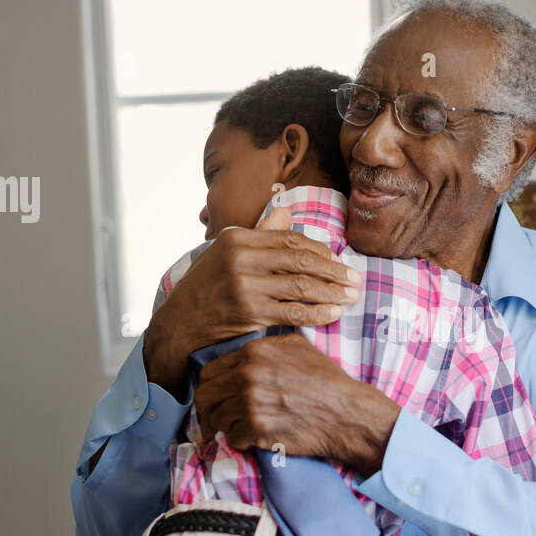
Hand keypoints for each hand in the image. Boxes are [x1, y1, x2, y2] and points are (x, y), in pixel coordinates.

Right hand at [143, 205, 361, 396]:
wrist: (179, 325)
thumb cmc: (208, 288)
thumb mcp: (227, 253)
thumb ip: (260, 233)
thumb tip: (286, 209)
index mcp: (237, 237)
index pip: (291, 239)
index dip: (321, 250)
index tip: (340, 261)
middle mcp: (240, 257)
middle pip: (301, 260)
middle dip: (334, 270)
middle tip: (356, 279)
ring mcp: (243, 284)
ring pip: (301, 285)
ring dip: (333, 291)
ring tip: (352, 296)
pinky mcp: (248, 312)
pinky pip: (294, 311)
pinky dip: (318, 312)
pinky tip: (334, 314)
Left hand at [193, 333, 400, 476]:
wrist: (346, 413)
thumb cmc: (326, 380)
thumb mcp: (298, 347)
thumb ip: (266, 346)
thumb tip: (242, 354)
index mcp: (253, 352)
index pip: (208, 371)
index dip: (211, 386)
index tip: (218, 397)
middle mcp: (247, 374)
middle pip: (205, 395)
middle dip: (210, 409)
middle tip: (218, 418)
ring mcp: (250, 401)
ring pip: (217, 418)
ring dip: (228, 426)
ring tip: (244, 427)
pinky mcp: (257, 427)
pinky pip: (233, 438)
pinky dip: (243, 441)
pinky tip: (257, 437)